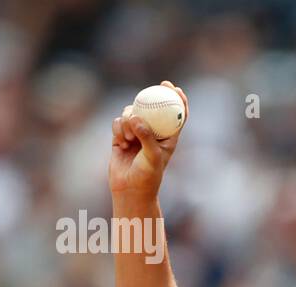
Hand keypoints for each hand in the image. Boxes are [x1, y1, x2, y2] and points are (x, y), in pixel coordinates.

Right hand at [109, 81, 187, 201]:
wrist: (129, 189)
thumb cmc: (147, 176)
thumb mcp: (152, 156)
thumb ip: (146, 136)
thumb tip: (136, 116)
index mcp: (168, 137)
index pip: (177, 115)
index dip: (177, 100)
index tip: (174, 88)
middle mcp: (152, 133)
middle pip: (152, 108)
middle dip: (151, 96)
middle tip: (150, 90)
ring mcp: (136, 133)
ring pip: (131, 113)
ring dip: (128, 121)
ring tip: (130, 138)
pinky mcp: (120, 136)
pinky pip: (118, 123)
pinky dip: (118, 129)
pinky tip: (121, 143)